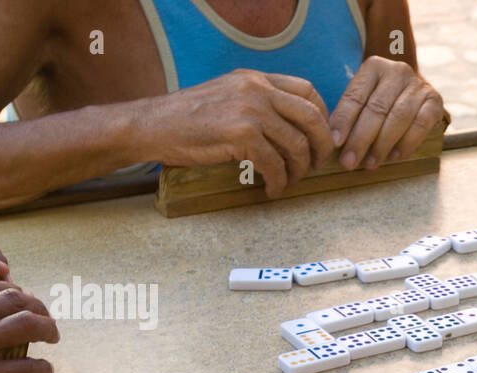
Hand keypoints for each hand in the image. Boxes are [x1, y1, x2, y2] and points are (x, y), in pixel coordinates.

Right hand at [0, 278, 57, 372]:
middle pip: (14, 299)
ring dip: (48, 329)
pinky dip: (43, 369)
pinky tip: (43, 371)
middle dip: (37, 306)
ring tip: (52, 336)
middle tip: (44, 318)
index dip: (12, 292)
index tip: (21, 301)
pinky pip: (28, 367)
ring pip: (27, 324)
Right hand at [138, 69, 334, 197]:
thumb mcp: (228, 95)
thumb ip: (258, 102)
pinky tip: (271, 190)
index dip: (323, 117)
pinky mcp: (240, 135)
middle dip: (322, 146)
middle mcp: (257, 89)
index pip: (307, 90)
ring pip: (296, 145)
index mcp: (256, 79)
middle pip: (311, 117)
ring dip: (298, 170)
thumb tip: (291, 127)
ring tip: (288, 182)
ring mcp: (250, 110)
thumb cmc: (188, 118)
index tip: (321, 139)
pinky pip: (274, 164)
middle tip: (317, 165)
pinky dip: (278, 182)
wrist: (153, 125)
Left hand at [329, 56, 443, 170]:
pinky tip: (394, 157)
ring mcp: (419, 85)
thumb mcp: (363, 96)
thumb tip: (335, 142)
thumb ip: (350, 114)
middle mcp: (398, 71)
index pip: (355, 96)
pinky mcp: (435, 101)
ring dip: (383, 144)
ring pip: (399, 117)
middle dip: (361, 138)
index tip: (335, 143)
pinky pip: (421, 124)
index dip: (344, 120)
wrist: (411, 88)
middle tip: (349, 161)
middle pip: (377, 108)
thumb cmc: (380, 98)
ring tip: (370, 164)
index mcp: (373, 67)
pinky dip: (407, 143)